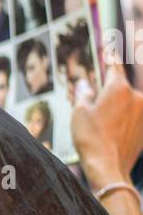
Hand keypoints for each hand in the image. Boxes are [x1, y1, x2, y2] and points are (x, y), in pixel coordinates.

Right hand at [71, 61, 142, 189]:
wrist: (108, 168)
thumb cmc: (91, 139)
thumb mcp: (79, 113)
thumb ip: (83, 93)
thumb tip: (84, 84)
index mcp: (117, 88)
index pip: (114, 65)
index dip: (109, 55)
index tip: (109, 46)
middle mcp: (135, 96)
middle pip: (120, 87)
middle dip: (108, 93)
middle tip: (95, 105)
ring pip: (127, 103)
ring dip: (116, 109)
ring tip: (102, 124)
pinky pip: (133, 117)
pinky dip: (124, 121)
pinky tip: (111, 133)